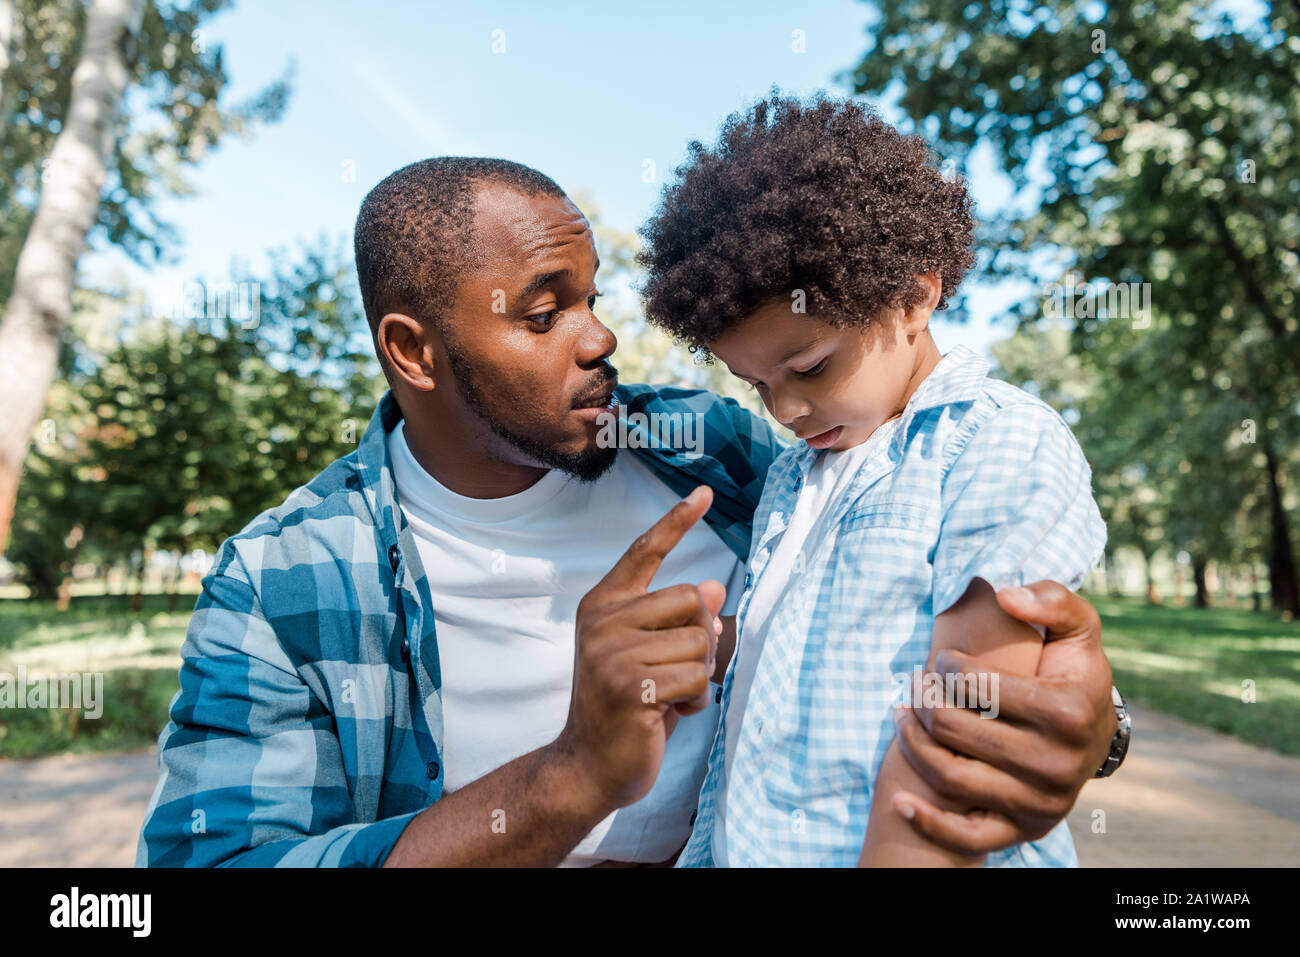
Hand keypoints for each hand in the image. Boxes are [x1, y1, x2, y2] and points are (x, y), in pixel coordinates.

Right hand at [555, 485, 725, 810]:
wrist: (588, 765)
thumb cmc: (626, 705)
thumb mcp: (650, 652)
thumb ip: (675, 619)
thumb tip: (714, 587)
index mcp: (603, 604)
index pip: (645, 551)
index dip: (677, 521)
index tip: (704, 493)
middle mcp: (602, 621)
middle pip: (692, 598)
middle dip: (702, 637)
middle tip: (678, 670)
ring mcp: (611, 653)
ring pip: (699, 642)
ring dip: (699, 675)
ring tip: (669, 695)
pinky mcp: (629, 686)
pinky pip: (695, 678)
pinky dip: (695, 700)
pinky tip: (668, 714)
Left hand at [891, 581, 1115, 854]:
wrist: (1094, 737)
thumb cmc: (1073, 674)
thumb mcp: (1078, 628)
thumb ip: (1051, 600)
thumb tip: (1006, 594)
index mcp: (1068, 712)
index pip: (980, 686)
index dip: (948, 666)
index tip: (941, 659)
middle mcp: (1057, 765)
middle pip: (957, 730)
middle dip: (924, 701)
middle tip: (913, 683)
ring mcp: (1039, 804)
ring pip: (951, 776)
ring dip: (911, 744)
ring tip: (900, 715)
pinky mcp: (1023, 831)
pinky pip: (967, 839)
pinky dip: (928, 824)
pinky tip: (898, 801)